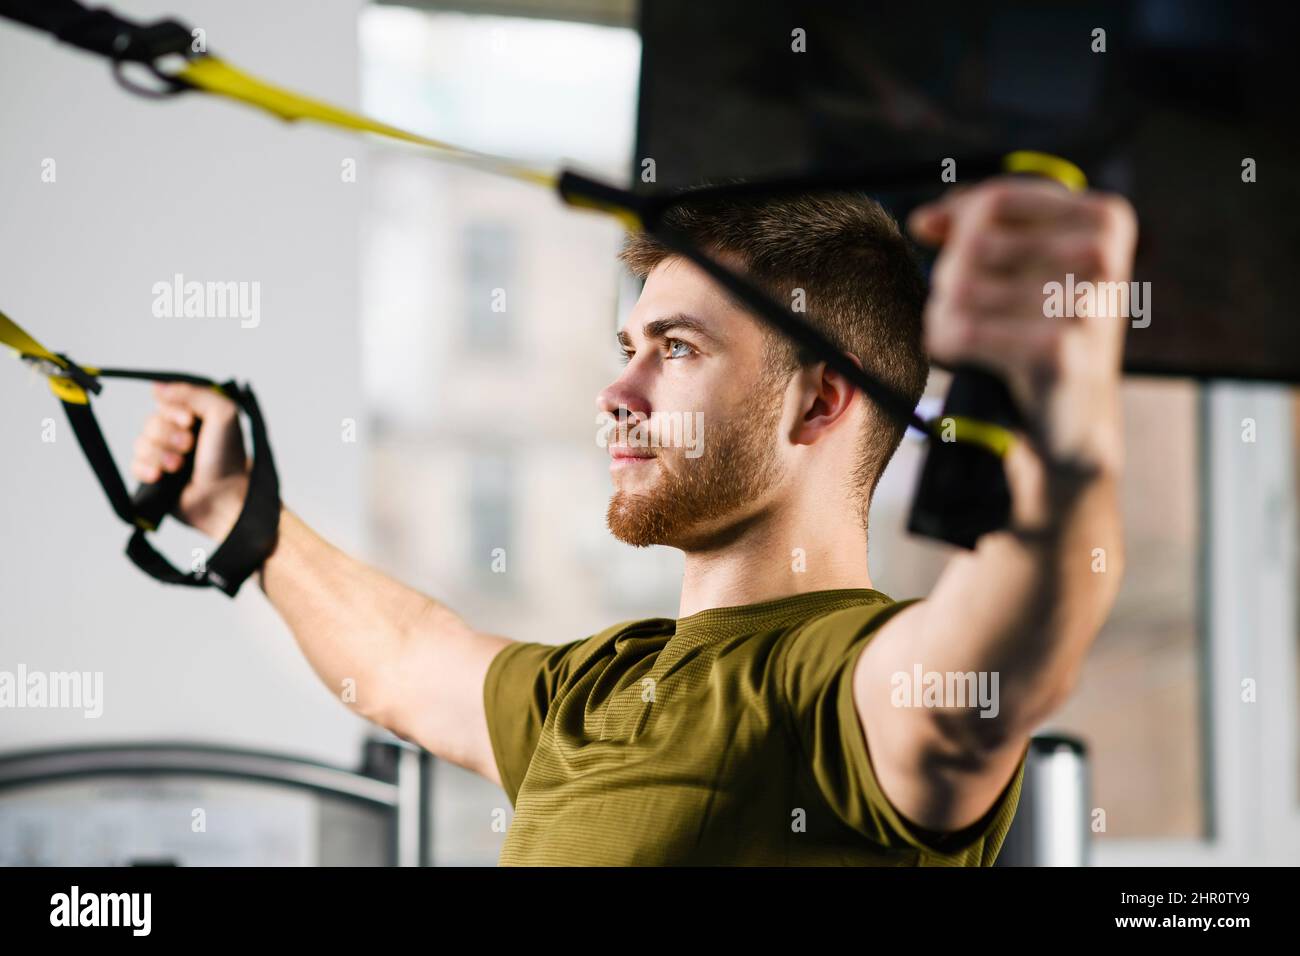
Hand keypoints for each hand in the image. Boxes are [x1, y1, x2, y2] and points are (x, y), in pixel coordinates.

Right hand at [129, 382, 249, 539]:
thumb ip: (194, 393)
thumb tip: (157, 388)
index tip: (189, 421)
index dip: (172, 411)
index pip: (164, 402)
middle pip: (149, 423)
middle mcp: (177, 435)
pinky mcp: (154, 478)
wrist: (224, 498)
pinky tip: (161, 477)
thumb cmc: (228, 458)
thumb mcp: (223, 413)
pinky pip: (133, 465)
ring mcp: (164, 456)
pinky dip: (146, 469)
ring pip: (140, 444)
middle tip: (189, 447)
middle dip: (168, 436)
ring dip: (160, 455)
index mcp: (193, 417)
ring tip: (179, 467)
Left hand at [908, 178, 1137, 476]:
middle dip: (950, 277)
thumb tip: (922, 221)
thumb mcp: (1029, 262)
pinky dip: (945, 342)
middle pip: (974, 242)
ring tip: (965, 334)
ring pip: (960, 286)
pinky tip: (959, 354)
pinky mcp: (1055, 352)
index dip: (956, 226)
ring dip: (943, 313)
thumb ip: (976, 225)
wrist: (1075, 419)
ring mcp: (1083, 305)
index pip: (995, 201)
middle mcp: (1101, 256)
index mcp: (1106, 220)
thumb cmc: (1045, 329)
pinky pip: (961, 330)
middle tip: (964, 309)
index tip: (947, 248)